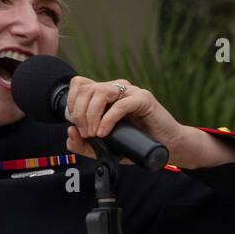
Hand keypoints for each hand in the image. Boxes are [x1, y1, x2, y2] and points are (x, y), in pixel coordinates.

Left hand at [64, 75, 187, 162]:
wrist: (165, 147)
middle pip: (87, 89)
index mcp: (105, 95)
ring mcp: (130, 92)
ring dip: (91, 115)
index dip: (71, 103)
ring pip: (101, 92)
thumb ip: (83, 144)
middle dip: (80, 113)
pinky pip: (120, 104)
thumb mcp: (103, 148)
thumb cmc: (134, 145)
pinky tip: (104, 133)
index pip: (79, 85)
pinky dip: (108, 120)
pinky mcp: (143, 99)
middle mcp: (116, 89)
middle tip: (86, 134)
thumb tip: (70, 132)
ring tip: (95, 134)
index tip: (76, 125)